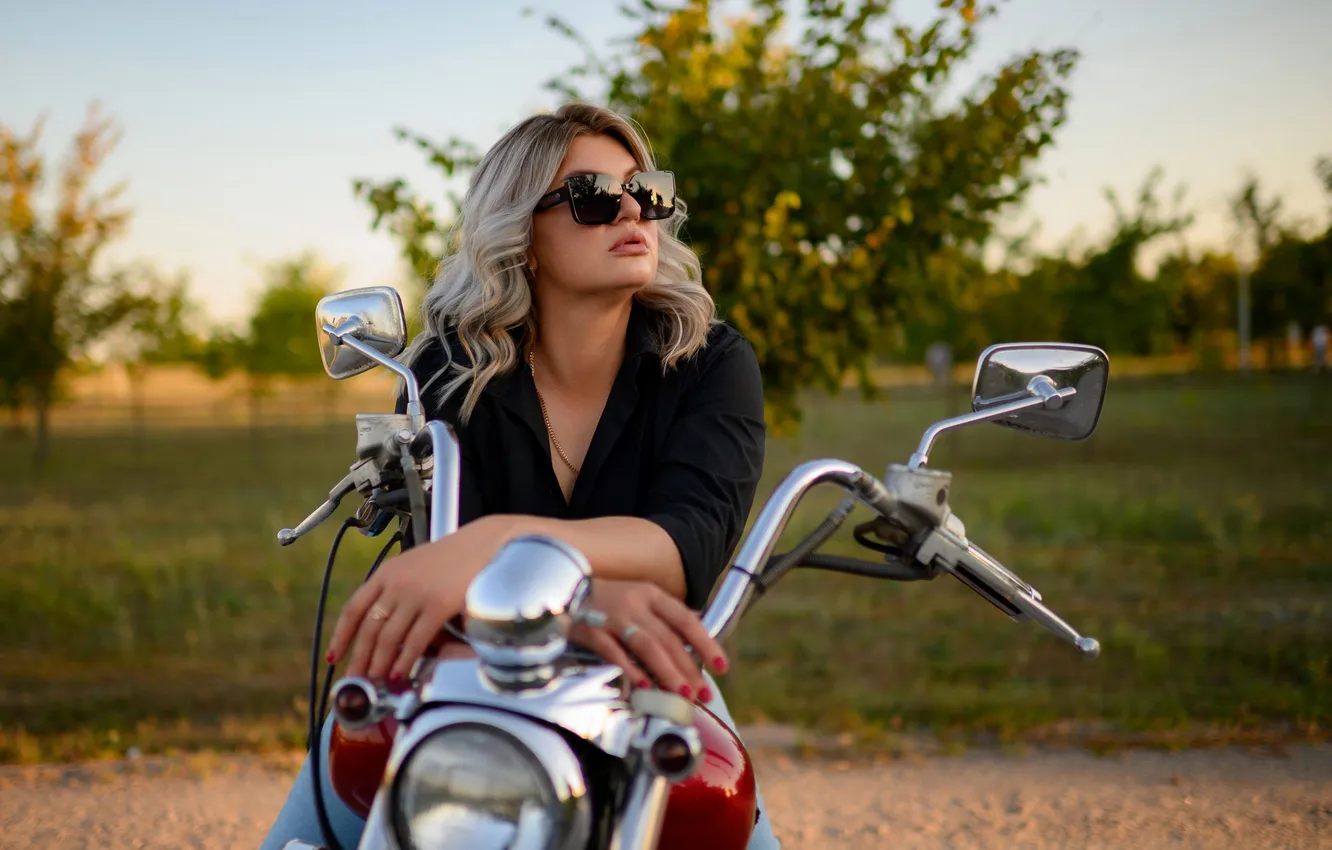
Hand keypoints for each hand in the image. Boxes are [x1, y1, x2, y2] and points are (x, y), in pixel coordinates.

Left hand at [327, 515, 513, 682]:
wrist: (485, 543)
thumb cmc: (454, 557)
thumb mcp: (415, 564)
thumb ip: (396, 588)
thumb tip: (385, 621)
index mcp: (387, 572)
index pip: (354, 609)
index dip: (341, 636)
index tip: (335, 656)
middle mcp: (396, 583)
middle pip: (369, 629)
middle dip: (360, 658)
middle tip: (356, 679)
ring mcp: (416, 594)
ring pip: (389, 638)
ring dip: (380, 664)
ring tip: (377, 682)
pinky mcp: (437, 606)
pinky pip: (415, 640)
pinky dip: (406, 661)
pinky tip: (401, 674)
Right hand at [570, 579, 728, 701]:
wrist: (558, 589)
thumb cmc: (604, 602)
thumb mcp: (637, 601)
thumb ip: (662, 619)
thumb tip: (694, 642)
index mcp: (651, 594)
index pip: (686, 619)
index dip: (706, 643)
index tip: (722, 667)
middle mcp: (634, 602)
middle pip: (669, 638)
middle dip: (689, 668)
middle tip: (702, 694)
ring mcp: (612, 615)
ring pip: (647, 645)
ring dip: (667, 671)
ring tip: (681, 695)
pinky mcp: (590, 628)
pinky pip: (614, 652)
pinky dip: (630, 670)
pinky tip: (643, 687)